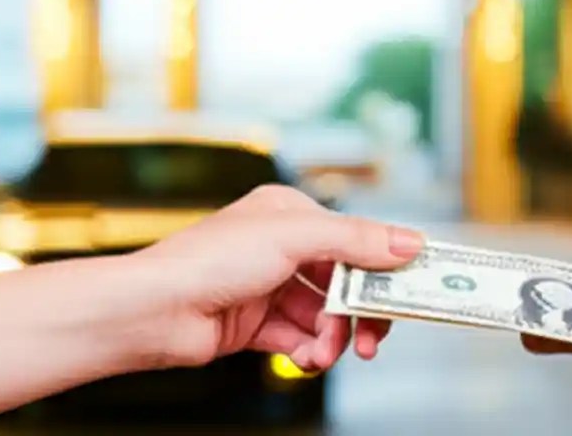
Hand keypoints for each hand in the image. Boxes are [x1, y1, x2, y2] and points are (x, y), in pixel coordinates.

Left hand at [123, 185, 423, 372]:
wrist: (153, 310)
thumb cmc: (208, 260)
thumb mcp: (294, 237)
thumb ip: (356, 240)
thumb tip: (409, 242)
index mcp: (290, 213)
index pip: (356, 239)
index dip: (387, 266)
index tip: (418, 289)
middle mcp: (281, 248)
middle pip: (346, 283)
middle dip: (361, 312)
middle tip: (373, 337)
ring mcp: (269, 287)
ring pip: (325, 316)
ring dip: (332, 338)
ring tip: (324, 351)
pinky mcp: (255, 323)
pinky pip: (300, 340)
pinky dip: (308, 351)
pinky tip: (304, 358)